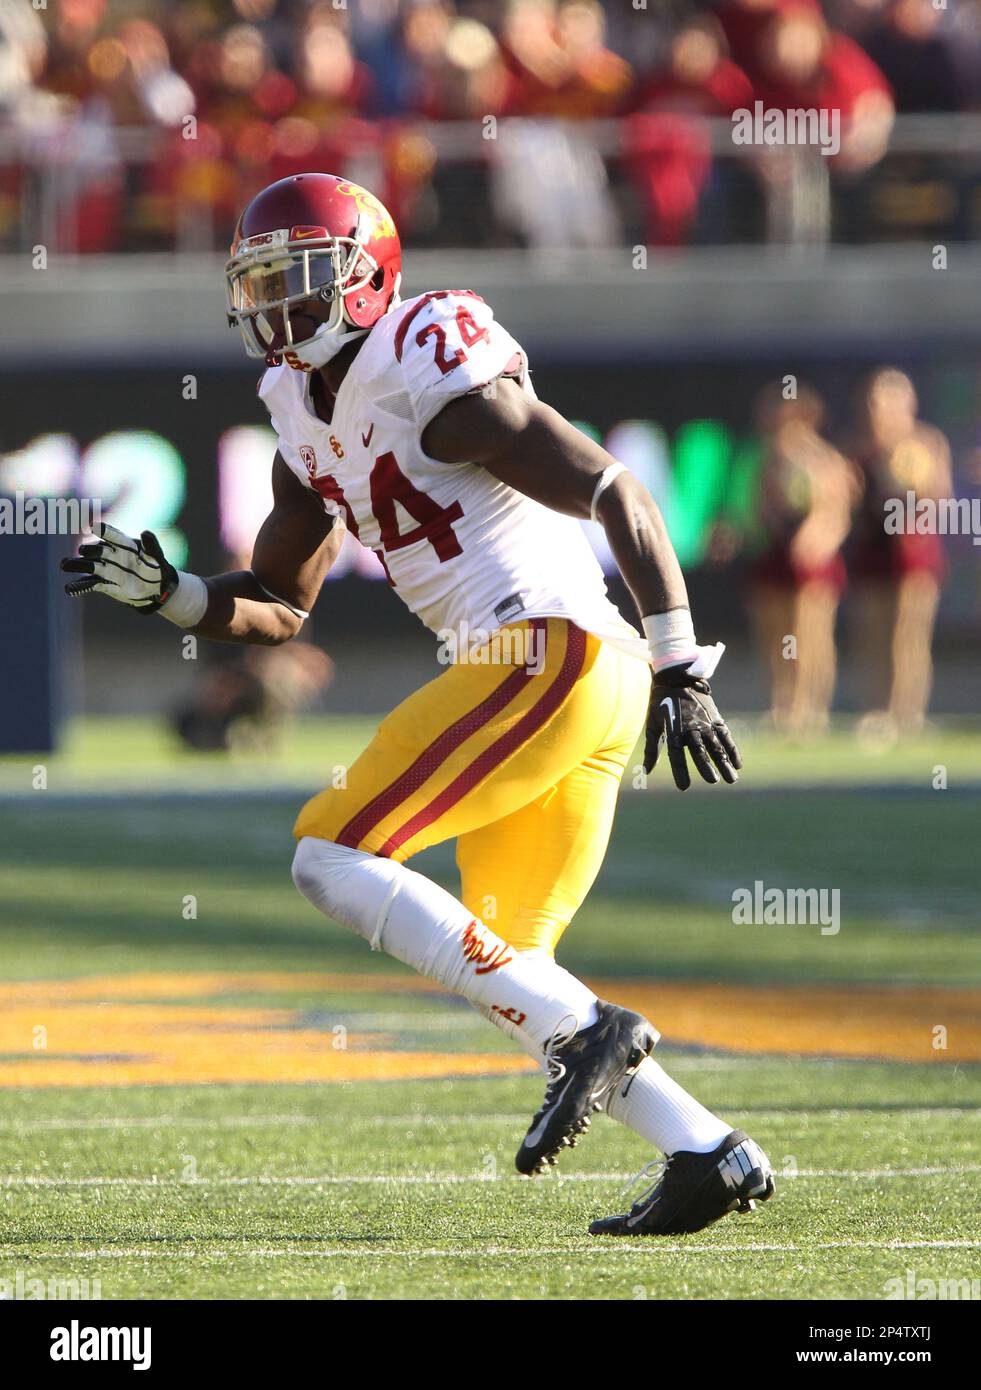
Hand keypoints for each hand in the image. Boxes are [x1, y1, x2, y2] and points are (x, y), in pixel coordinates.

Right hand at [61, 523, 178, 612]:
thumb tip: (146, 532)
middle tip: (83, 550)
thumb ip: (152, 545)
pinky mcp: (104, 583)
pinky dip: (80, 587)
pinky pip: (90, 584)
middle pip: (97, 551)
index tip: (93, 526)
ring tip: (63, 565)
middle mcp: (112, 555)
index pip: (113, 536)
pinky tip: (69, 589)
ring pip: (89, 566)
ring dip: (77, 565)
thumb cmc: (155, 567)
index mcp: (125, 544)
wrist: (156, 587)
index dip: (104, 531)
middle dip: (90, 551)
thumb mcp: (157, 556)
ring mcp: (107, 569)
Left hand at [644, 663, 741, 789]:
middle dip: (706, 766)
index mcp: (673, 729)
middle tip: (713, 781)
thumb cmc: (661, 703)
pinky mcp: (716, 718)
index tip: (683, 787)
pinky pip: (726, 736)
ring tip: (732, 779)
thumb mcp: (653, 723)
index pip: (676, 753)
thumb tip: (647, 771)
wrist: (677, 677)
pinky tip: (738, 765)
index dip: (680, 770)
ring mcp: (705, 722)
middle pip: (699, 749)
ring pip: (716, 745)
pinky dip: (733, 750)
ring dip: (724, 762)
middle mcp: (691, 726)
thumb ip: (652, 748)